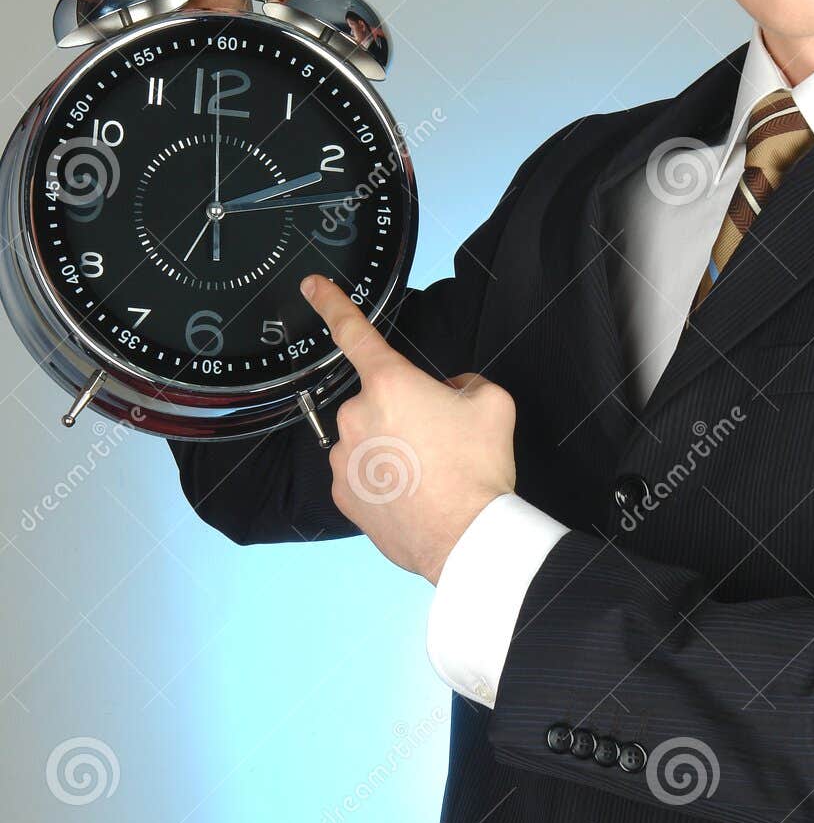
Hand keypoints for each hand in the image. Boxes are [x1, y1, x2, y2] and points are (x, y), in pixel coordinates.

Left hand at [299, 273, 516, 584]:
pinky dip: (384, 480)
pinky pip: (363, 474)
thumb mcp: (492, 403)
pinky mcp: (343, 494)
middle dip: (405, 412)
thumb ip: (464, 382)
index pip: (353, 331)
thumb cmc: (478, 468)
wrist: (465, 537)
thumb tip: (447, 392)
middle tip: (440, 441)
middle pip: (379, 400)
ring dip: (393, 448)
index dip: (331, 303)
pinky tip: (413, 495)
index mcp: (389, 382)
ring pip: (369, 439)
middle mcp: (356, 414)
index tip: (312, 286)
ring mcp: (344, 457)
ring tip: (430, 475)